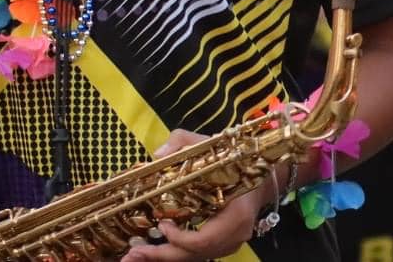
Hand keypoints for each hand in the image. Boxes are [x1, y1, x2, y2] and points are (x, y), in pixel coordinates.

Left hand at [120, 130, 268, 260]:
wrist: (260, 178)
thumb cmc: (234, 161)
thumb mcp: (209, 145)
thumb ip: (183, 142)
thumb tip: (158, 154)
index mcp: (236, 216)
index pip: (204, 240)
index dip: (179, 237)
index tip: (162, 223)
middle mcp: (233, 237)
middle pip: (195, 256)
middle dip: (161, 256)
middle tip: (132, 255)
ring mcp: (228, 245)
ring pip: (194, 259)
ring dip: (163, 258)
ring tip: (134, 257)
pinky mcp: (221, 247)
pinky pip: (196, 255)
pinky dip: (173, 253)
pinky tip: (151, 251)